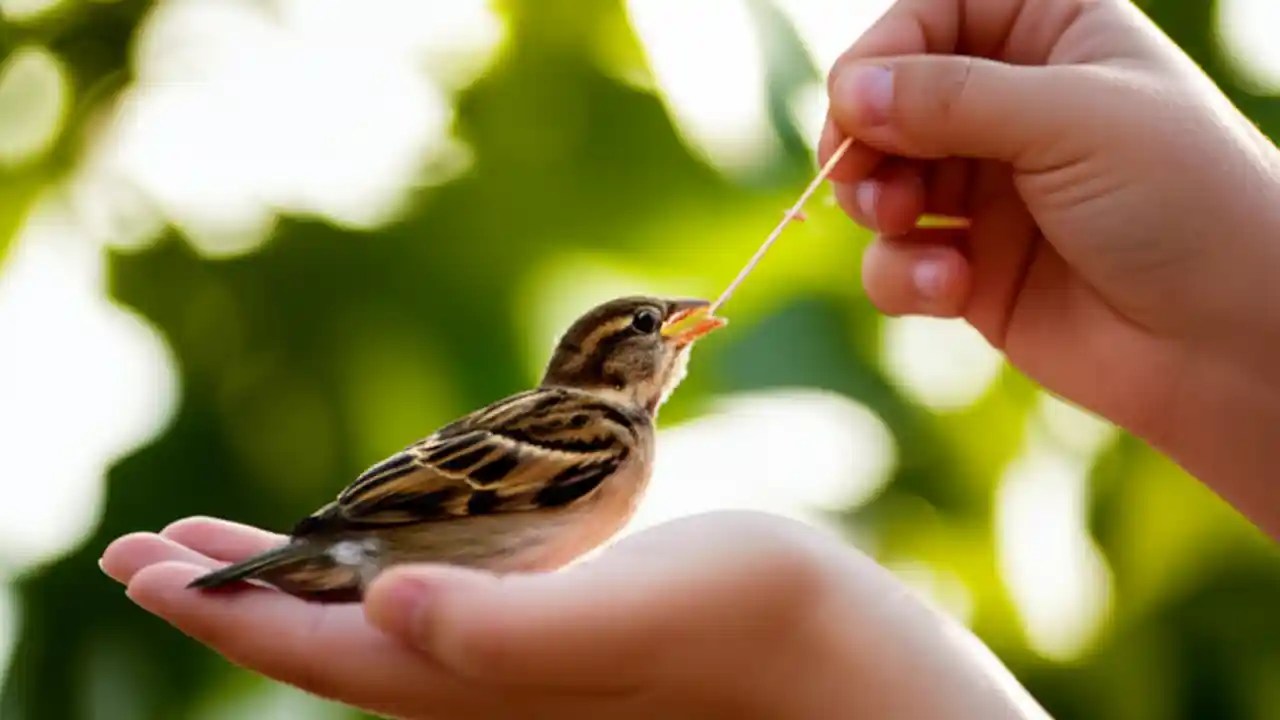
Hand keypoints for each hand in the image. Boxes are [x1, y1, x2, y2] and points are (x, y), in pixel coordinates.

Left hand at [101, 512, 1047, 718]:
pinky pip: (436, 605)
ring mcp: (526, 660)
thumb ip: (513, 631)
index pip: (322, 656)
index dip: (228, 612)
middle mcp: (491, 680)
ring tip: (229, 549)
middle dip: (236, 598)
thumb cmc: (765, 629)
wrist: (851, 659)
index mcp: (491, 680)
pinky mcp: (563, 630)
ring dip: (296, 583)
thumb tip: (378, 609)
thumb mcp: (647, 614)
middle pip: (328, 646)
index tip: (142, 561)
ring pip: (375, 626)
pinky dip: (378, 570)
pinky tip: (372, 549)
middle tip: (144, 548)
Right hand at [820, 0, 1279, 534]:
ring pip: (881, 181)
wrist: (1231, 342)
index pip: (933, 15)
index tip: (855, 100)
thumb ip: (949, 100)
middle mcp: (1012, 110)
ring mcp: (988, 194)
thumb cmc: (1181, 202)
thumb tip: (848, 93)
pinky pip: (897, 261)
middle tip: (861, 173)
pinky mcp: (970, 272)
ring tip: (899, 221)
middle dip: (865, 137)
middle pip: (890, 100)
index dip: (884, 52)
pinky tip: (949, 288)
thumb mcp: (1070, 120)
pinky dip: (903, 273)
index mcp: (1052, 38)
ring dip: (875, 203)